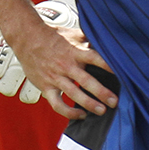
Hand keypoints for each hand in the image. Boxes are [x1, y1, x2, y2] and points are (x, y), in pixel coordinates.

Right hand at [0, 15, 115, 120]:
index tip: (122, 75)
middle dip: (102, 93)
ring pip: (73, 94)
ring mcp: (55, 77)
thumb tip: (108, 42)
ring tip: (101, 111)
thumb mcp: (73, 34)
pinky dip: (68, 112)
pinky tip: (80, 115)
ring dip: (89, 104)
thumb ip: (91, 40)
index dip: (109, 66)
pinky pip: (57, 103)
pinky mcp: (45, 86)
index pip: (95, 59)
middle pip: (86, 81)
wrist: (26, 38)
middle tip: (114, 101)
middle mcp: (66, 65)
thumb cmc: (51, 36)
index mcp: (74, 51)